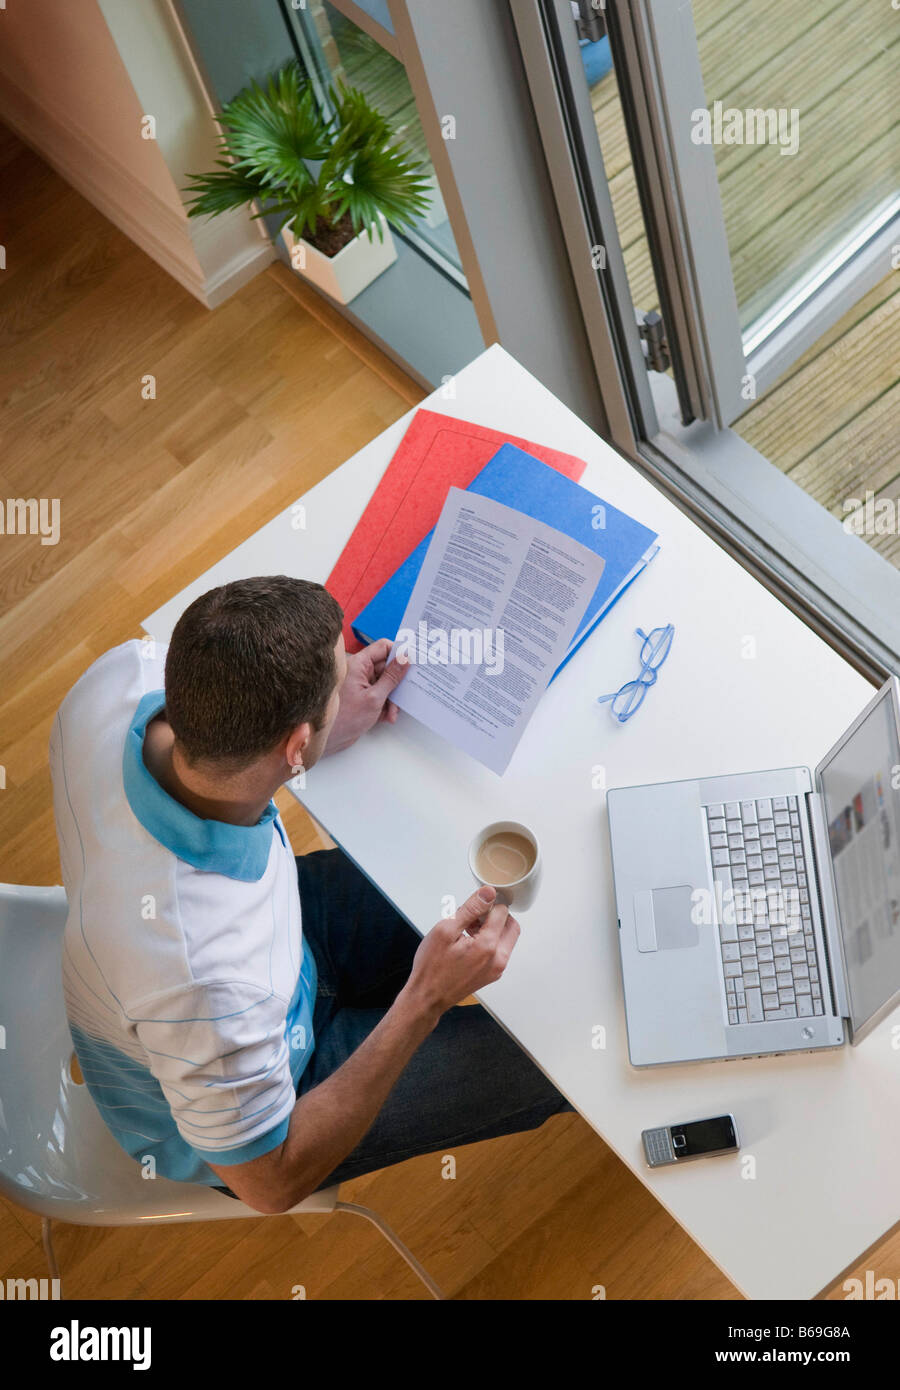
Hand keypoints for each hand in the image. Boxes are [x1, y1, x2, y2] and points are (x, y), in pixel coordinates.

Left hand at [324, 638, 408, 755]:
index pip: (383, 647)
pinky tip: (387, 716)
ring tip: (392, 712)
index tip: (412, 661)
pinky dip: (386, 705)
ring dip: (393, 698)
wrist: (327, 739)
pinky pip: (381, 695)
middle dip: (397, 683)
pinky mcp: (363, 697)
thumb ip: (392, 677)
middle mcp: (359, 671)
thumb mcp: (375, 697)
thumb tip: (405, 659)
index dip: (399, 652)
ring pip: (386, 683)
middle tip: (406, 692)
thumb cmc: (344, 718)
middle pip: (387, 667)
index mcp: (358, 664)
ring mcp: (361, 684)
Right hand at [401, 886, 520, 1017]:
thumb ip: (470, 909)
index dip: (487, 904)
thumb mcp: (445, 930)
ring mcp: (497, 969)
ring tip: (467, 930)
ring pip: (506, 937)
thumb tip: (488, 892)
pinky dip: (489, 941)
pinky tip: (468, 942)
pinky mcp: (493, 974)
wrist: (427, 997)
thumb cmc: (431, 966)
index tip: (473, 906)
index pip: (502, 912)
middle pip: (510, 925)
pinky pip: (499, 950)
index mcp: (488, 946)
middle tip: (472, 917)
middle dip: (495, 916)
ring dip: (492, 928)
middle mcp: (498, 959)